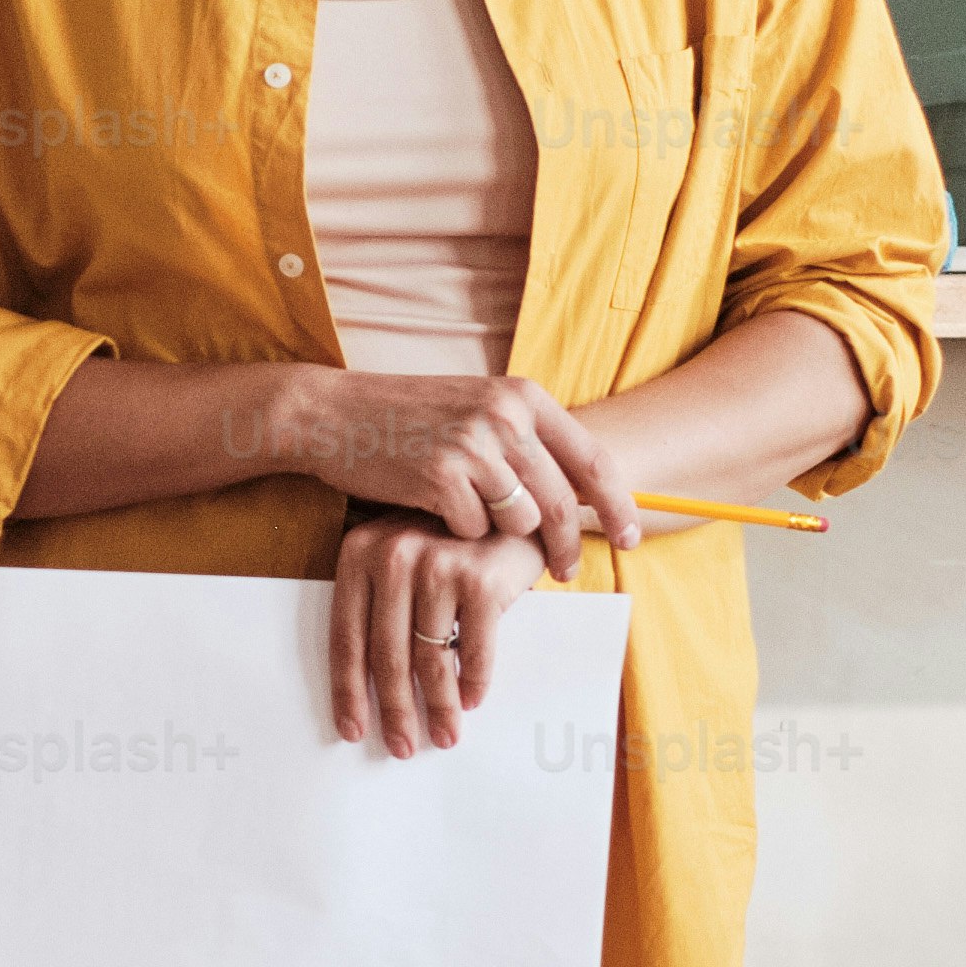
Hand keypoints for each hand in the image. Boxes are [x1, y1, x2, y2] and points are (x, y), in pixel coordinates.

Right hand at [286, 368, 637, 565]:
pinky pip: (473, 531)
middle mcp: (504, 415)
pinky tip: (435, 514)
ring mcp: (473, 446)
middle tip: (566, 571)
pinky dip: (459, 534)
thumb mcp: (477, 411)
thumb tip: (581, 494)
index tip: (631, 536)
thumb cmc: (408, 419)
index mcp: (522, 396)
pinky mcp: (440, 477)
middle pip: (562, 500)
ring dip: (503, 538)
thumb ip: (525, 442)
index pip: (593, 458)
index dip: (619, 504)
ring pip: (521, 520)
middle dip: (568, 545)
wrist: (334, 414)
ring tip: (475, 528)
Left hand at [327, 510, 554, 758]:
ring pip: (430, 660)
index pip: (345, 636)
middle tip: (401, 746)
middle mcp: (393, 556)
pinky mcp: (480, 579)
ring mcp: (438, 566)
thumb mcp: (403, 554)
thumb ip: (382, 602)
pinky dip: (473, 682)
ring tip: (443, 735)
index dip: (348, 691)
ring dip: (437, 707)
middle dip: (394, 710)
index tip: (353, 729)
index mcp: (360, 552)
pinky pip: (473, 651)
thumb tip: (372, 685)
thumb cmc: (452, 536)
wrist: (513, 499)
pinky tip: (471, 700)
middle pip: (386, 656)